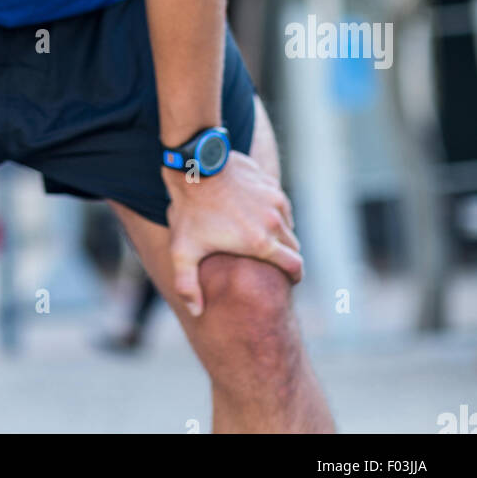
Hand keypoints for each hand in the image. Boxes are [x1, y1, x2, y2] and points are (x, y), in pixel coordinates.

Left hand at [163, 151, 301, 316]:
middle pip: (294, 247)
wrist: (196, 165)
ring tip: (261, 237)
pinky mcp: (270, 183)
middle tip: (273, 262)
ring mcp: (274, 200)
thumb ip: (187, 285)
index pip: (295, 266)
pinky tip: (255, 213)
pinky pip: (280, 204)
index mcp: (261, 243)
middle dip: (287, 257)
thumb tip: (195, 311)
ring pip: (288, 224)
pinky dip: (274, 212)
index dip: (294, 277)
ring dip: (280, 233)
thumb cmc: (189, 210)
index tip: (289, 280)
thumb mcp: (182, 250)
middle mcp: (274, 221)